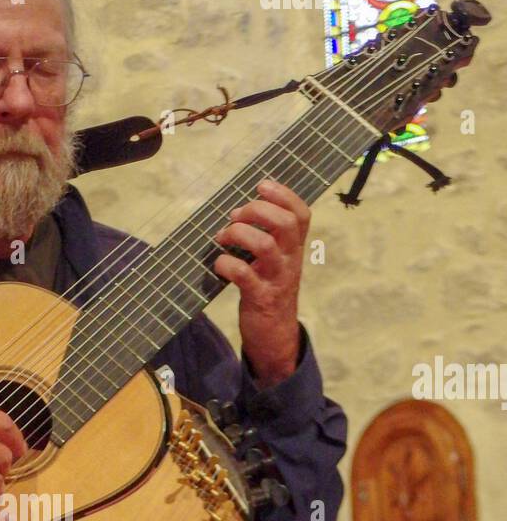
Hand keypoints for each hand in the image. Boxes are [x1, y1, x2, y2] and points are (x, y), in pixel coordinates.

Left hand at [213, 179, 308, 386]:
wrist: (275, 334)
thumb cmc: (268, 290)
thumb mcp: (276, 262)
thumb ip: (268, 237)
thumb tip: (241, 210)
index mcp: (294, 248)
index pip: (301, 214)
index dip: (284, 194)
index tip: (260, 185)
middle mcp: (290, 260)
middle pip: (285, 223)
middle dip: (257, 210)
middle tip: (235, 216)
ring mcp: (276, 279)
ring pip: (265, 245)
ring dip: (239, 234)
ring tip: (223, 238)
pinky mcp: (260, 298)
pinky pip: (243, 275)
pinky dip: (226, 264)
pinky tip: (219, 264)